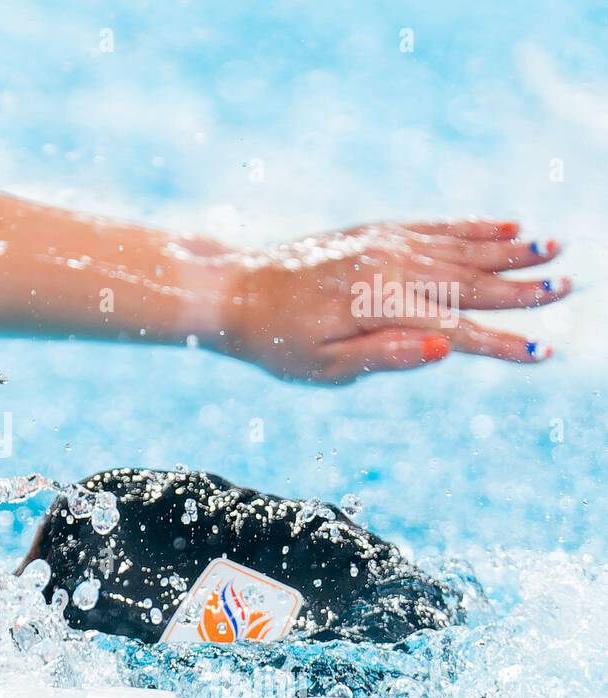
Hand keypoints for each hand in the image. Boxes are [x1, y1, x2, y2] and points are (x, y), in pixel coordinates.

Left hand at [220, 220, 569, 383]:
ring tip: (553, 247)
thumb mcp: (324, 368)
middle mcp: (386, 266)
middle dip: (521, 286)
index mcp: (377, 305)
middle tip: (569, 286)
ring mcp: (381, 243)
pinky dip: (471, 225)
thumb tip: (447, 345)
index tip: (544, 352)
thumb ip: (387, 356)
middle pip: (467, 280)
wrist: (235, 293)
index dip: (501, 343)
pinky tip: (505, 222)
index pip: (455, 328)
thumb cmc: (276, 342)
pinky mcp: (374, 232)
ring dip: (508, 248)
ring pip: (458, 247)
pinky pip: (433, 226)